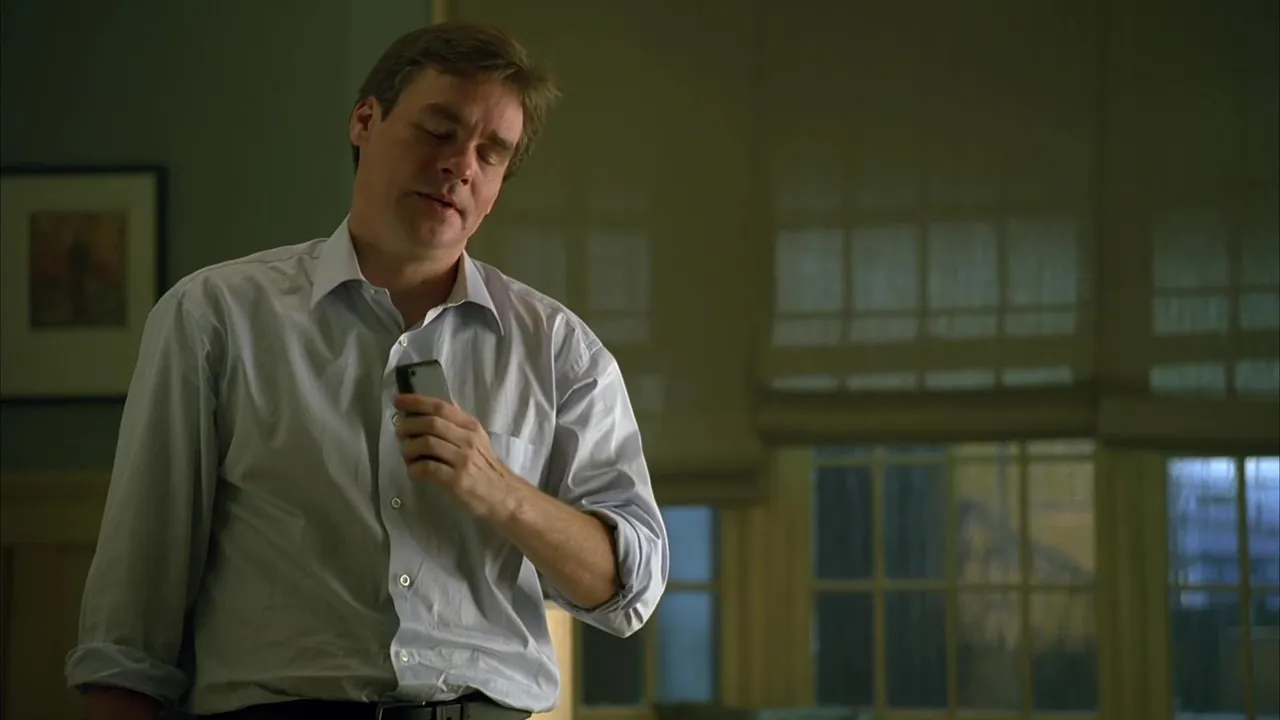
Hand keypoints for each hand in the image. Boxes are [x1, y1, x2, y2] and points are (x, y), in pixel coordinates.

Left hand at [393, 394, 522, 519]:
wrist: (503, 495)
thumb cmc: (485, 467)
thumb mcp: (477, 439)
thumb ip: (458, 423)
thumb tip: (437, 405)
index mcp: (471, 427)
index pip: (441, 407)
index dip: (417, 402)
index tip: (398, 401)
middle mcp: (468, 439)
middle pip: (431, 423)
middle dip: (408, 426)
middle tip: (399, 434)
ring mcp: (463, 459)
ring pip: (426, 443)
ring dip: (409, 448)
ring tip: (407, 456)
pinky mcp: (457, 480)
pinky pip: (427, 468)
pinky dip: (414, 469)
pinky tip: (414, 472)